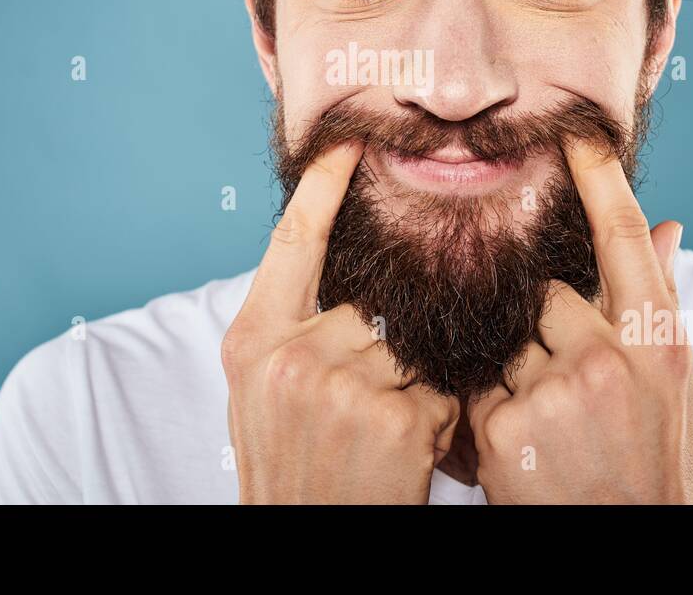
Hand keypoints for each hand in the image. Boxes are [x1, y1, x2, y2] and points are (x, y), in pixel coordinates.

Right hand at [221, 141, 461, 503]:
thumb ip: (292, 333)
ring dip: (409, 386)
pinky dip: (434, 422)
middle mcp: (291, 354)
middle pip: (368, 304)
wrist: (295, 551)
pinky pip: (440, 390)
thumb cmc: (287, 471)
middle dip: (378, 349)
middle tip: (353, 412)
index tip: (350, 143)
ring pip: (410, 346)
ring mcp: (343, 384)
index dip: (324, 188)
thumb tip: (345, 288)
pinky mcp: (394, 418)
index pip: (294, 243)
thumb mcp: (260, 395)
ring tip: (374, 439)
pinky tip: (400, 457)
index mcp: (252, 341)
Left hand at [466, 139, 692, 503]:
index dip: (599, 180)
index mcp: (660, 346)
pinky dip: (487, 412)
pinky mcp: (503, 431)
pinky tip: (521, 453)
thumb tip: (669, 226)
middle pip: (548, 296)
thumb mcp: (680, 391)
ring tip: (551, 432)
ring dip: (517, 373)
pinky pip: (475, 388)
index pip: (624, 240)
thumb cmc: (662, 472)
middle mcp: (609, 361)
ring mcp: (554, 395)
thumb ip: (663, 306)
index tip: (575, 135)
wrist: (637, 557)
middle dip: (548, 329)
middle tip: (571, 390)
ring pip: (508, 341)